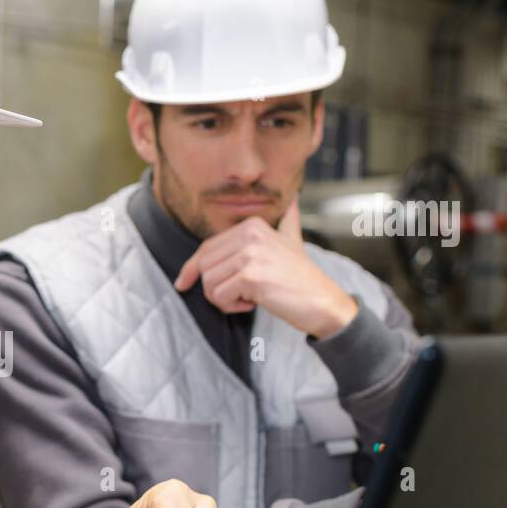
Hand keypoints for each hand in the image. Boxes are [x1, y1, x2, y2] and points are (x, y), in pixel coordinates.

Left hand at [173, 199, 357, 338]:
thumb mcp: (292, 241)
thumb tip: (293, 200)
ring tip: (248, 298)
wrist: (324, 301)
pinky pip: (219, 296)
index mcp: (252, 225)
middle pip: (203, 266)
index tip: (182, 283)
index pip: (206, 248)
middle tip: (239, 295)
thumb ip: (287, 221)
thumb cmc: (302, 278)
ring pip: (208, 283)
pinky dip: (231, 307)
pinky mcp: (251, 276)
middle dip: (213, 288)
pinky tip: (254, 303)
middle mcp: (250, 234)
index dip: (191, 268)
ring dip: (223, 299)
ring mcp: (250, 254)